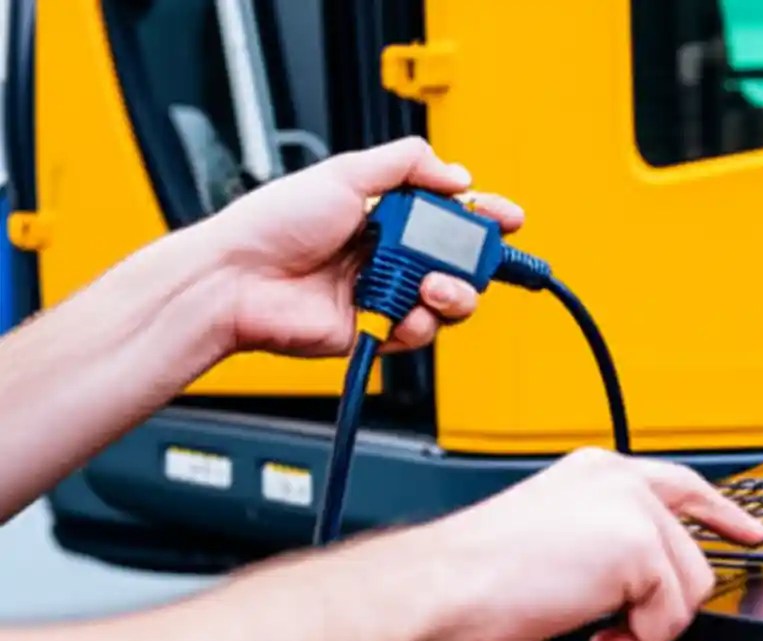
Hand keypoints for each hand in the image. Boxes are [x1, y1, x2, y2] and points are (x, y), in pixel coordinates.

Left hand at [208, 136, 523, 356]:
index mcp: (385, 214)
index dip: (482, 217)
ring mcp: (383, 293)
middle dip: (475, 259)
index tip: (508, 217)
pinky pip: (419, 332)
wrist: (234, 280)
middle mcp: (389, 255)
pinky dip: (421, 321)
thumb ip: (406, 165)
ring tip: (433, 285)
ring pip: (448, 301)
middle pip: (458, 261)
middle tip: (475, 256)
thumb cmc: (271, 225)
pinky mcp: (375, 330)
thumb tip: (457, 174)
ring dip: (454, 293)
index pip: (448, 215)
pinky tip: (408, 307)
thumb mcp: (345, 173)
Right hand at [427, 448, 762, 640]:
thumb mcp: (558, 537)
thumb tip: (639, 582)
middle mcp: (621, 479)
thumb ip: (606, 539)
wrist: (449, 584)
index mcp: (599, 472)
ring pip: (689, 586)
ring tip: (602, 638)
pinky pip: (670, 613)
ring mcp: (633, 509)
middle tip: (620, 631)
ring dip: (648, 628)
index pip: (681, 485)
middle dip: (663, 606)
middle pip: (690, 554)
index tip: (750, 531)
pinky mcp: (639, 544)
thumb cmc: (483, 571)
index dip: (722, 512)